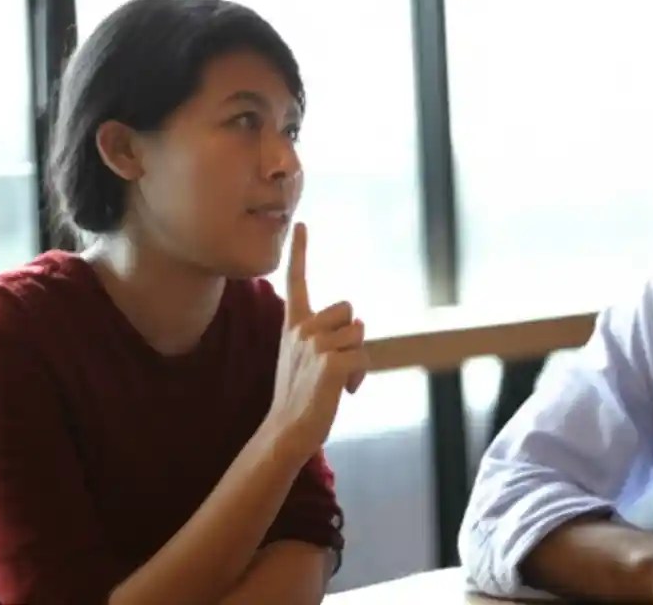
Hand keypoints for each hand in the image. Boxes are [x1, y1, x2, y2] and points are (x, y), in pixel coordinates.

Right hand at [264, 223, 369, 461]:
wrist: (288, 429)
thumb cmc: (302, 395)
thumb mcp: (310, 358)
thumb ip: (329, 334)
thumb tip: (359, 323)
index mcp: (294, 325)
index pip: (298, 280)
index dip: (300, 252)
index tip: (301, 223)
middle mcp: (302, 329)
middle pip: (349, 309)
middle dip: (352, 334)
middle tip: (336, 364)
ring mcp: (315, 345)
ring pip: (360, 333)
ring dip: (358, 358)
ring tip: (339, 381)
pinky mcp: (331, 362)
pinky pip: (363, 356)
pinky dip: (360, 376)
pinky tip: (344, 392)